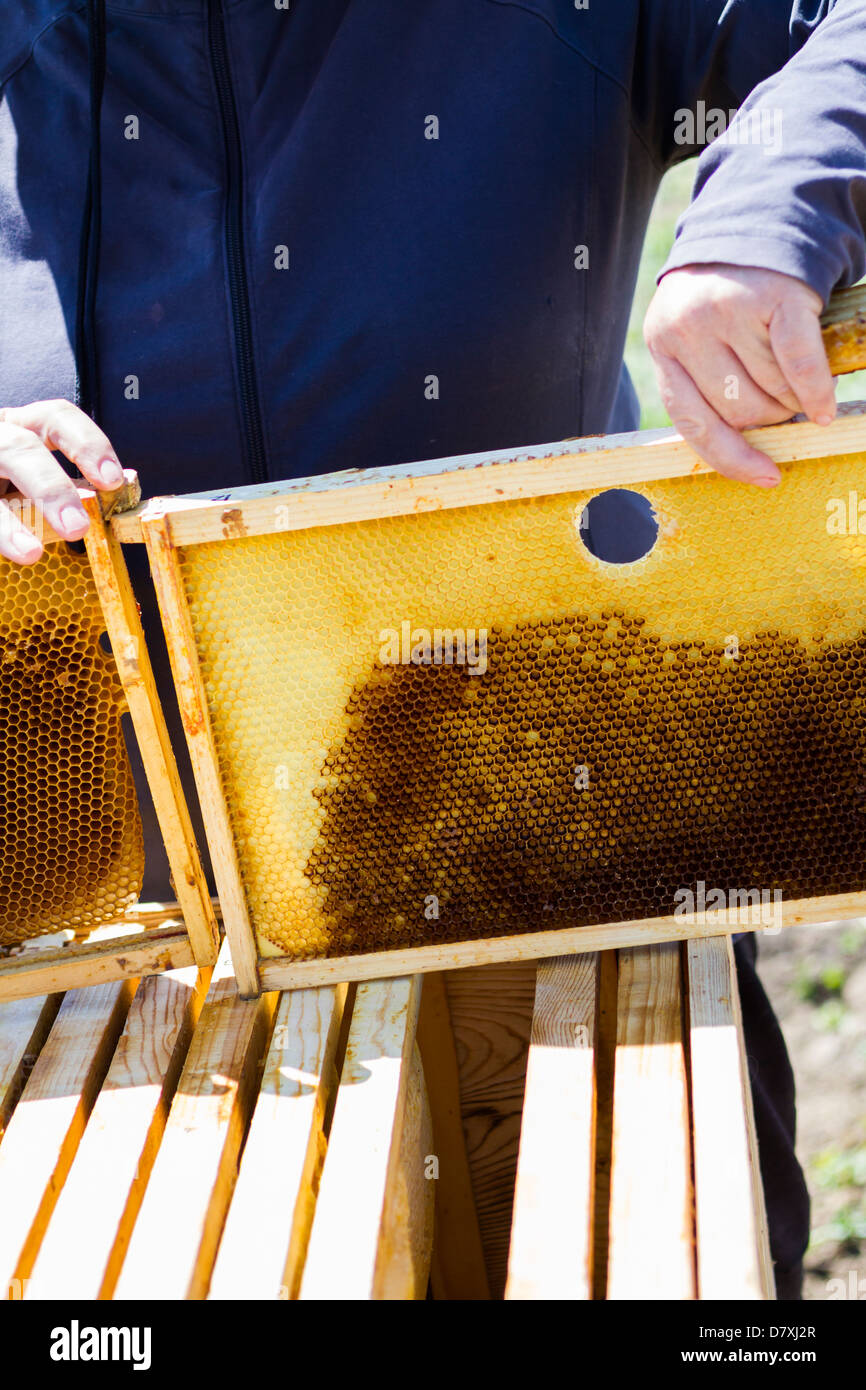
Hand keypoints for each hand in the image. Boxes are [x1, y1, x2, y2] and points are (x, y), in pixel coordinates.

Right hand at [0, 399, 123, 563]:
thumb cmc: (7, 485)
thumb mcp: (35, 479)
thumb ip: (71, 487)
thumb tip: (118, 493)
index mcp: (21, 426)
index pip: (56, 418)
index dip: (87, 444)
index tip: (112, 480)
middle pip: (19, 448)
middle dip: (50, 488)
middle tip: (77, 527)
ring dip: (6, 522)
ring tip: (31, 553)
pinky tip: (16, 550)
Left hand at [643, 264, 835, 486]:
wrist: (756, 219)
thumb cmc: (726, 296)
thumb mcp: (692, 334)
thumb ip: (703, 382)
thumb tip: (744, 450)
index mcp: (662, 345)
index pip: (692, 421)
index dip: (731, 457)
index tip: (765, 476)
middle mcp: (687, 328)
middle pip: (739, 411)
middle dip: (769, 418)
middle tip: (786, 405)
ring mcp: (728, 310)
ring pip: (772, 390)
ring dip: (794, 397)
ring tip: (799, 379)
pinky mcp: (773, 294)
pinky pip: (800, 364)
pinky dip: (817, 391)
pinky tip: (826, 407)